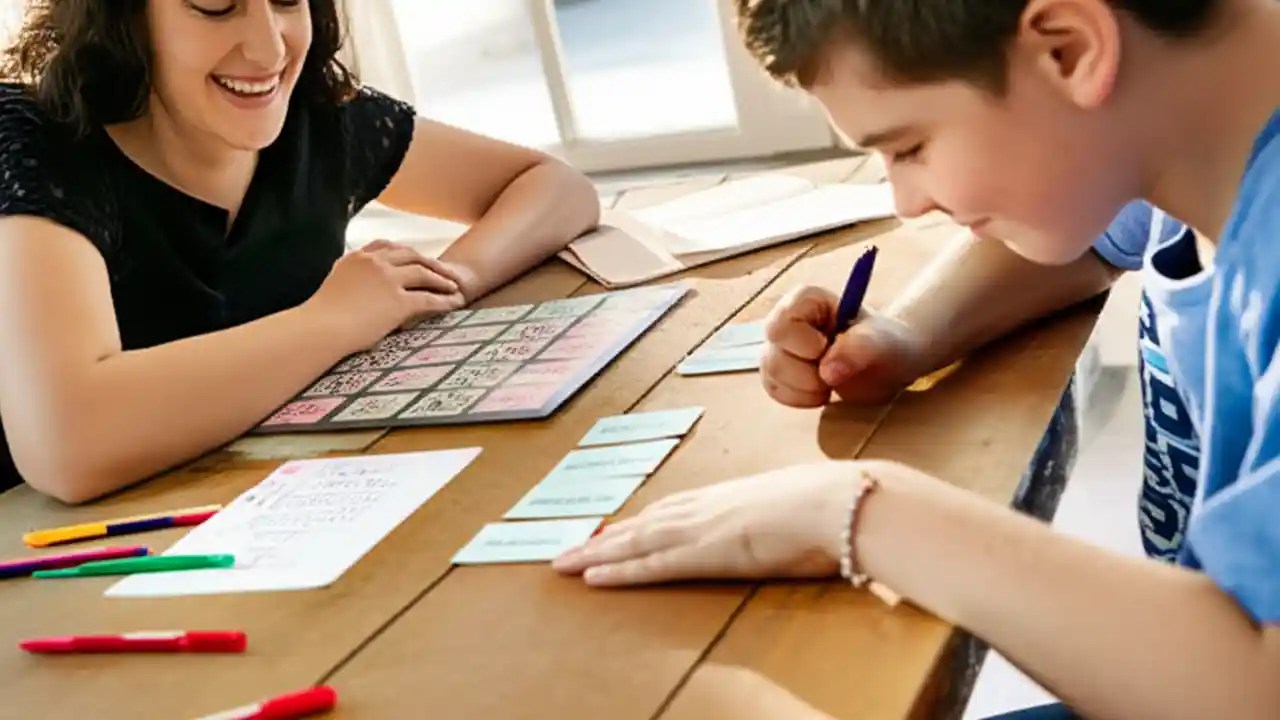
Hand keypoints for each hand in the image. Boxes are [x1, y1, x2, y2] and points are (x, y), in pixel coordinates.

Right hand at [306, 241, 466, 348]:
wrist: (319, 329)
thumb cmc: (320, 317)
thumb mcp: (333, 286)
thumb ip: (347, 279)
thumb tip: (349, 288)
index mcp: (357, 258)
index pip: (386, 247)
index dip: (405, 252)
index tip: (416, 257)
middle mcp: (374, 263)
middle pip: (410, 255)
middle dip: (430, 262)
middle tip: (445, 270)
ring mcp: (388, 280)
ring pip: (423, 272)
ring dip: (442, 278)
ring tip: (455, 286)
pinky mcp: (398, 301)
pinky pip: (428, 298)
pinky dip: (444, 300)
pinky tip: (454, 304)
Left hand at [553, 461, 864, 586]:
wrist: (839, 503)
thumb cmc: (831, 504)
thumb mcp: (799, 503)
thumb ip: (780, 512)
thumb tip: (787, 516)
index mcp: (728, 496)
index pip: (671, 509)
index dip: (639, 521)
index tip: (614, 528)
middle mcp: (705, 507)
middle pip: (642, 523)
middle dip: (605, 538)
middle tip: (570, 548)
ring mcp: (700, 528)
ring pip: (634, 542)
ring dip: (596, 553)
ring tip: (564, 562)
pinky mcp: (702, 554)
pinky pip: (649, 565)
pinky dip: (617, 571)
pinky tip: (591, 576)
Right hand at [761, 286, 931, 406]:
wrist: (887, 364)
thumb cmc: (885, 344)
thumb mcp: (881, 342)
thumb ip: (858, 348)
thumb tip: (828, 372)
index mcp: (806, 301)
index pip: (783, 323)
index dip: (803, 344)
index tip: (827, 349)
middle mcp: (786, 321)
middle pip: (773, 355)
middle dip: (806, 375)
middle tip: (835, 374)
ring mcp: (779, 347)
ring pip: (771, 376)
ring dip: (804, 390)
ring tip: (831, 384)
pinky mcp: (779, 372)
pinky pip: (775, 392)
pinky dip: (799, 400)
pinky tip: (821, 393)